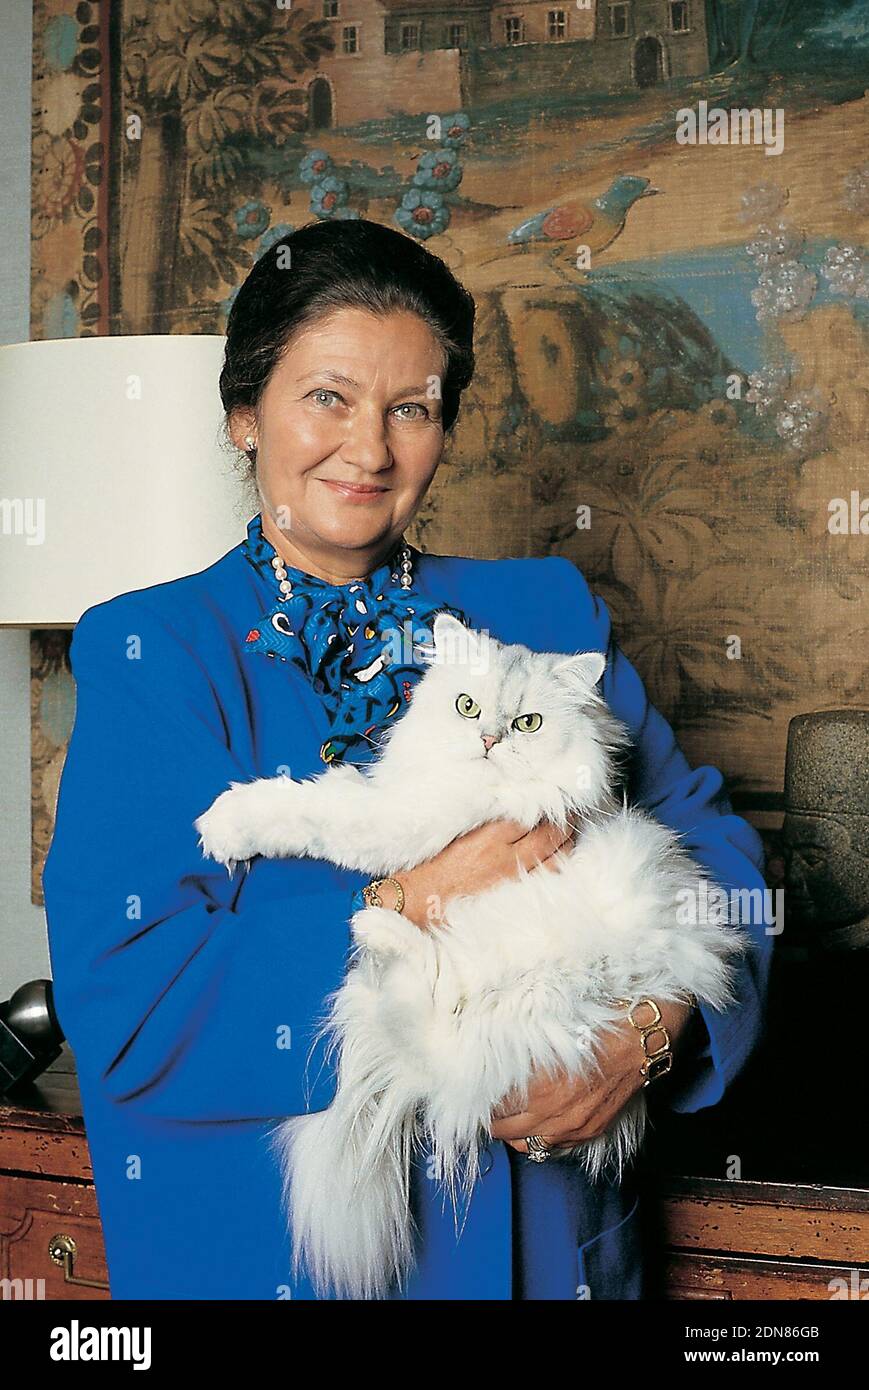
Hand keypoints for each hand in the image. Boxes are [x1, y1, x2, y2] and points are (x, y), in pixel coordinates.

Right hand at [395, 818, 575, 930]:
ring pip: (556, 860)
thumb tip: (511, 805)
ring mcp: (512, 879)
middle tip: (572, 812)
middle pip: (551, 835)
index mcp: (489, 835)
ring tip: (570, 833)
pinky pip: (547, 879)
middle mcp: (505, 857)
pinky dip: (558, 867)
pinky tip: (560, 860)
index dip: (548, 803)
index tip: (555, 794)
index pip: (532, 813)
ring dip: (566, 844)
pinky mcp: (512, 896)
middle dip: (565, 822)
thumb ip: (486, 819)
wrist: (415, 902)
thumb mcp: (455, 831)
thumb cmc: (428, 864)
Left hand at [489, 999, 696, 1152]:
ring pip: (526, 1146)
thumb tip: (490, 1061)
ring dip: (512, 1135)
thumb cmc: (594, 1029)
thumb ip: (518, 1055)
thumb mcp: (547, 1035)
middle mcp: (554, 1114)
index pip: (493, 1109)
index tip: (473, 1094)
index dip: (480, 1103)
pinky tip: (535, 1127)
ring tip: (505, 1120)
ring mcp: (573, 1127)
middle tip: (484, 1108)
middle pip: (504, 1131)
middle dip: (491, 1121)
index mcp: (540, 1088)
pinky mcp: (589, 1132)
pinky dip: (539, 1141)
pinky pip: (553, 1149)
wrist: (637, 1041)